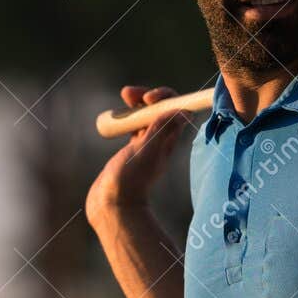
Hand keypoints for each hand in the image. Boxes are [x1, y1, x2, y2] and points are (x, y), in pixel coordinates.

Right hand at [85, 86, 189, 223]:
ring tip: (125, 95)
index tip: (147, 98)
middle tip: (128, 93)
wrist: (112, 204)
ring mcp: (145, 145)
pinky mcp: (132, 150)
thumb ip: (161, 130)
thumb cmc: (129, 179)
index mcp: (167, 140)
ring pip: (146, 116)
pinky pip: (135, 126)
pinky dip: (130, 116)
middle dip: (147, 96)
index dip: (164, 97)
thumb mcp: (146, 151)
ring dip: (138, 103)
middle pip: (160, 109)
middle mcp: (159, 141)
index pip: (175, 109)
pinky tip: (120, 115)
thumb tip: (184, 110)